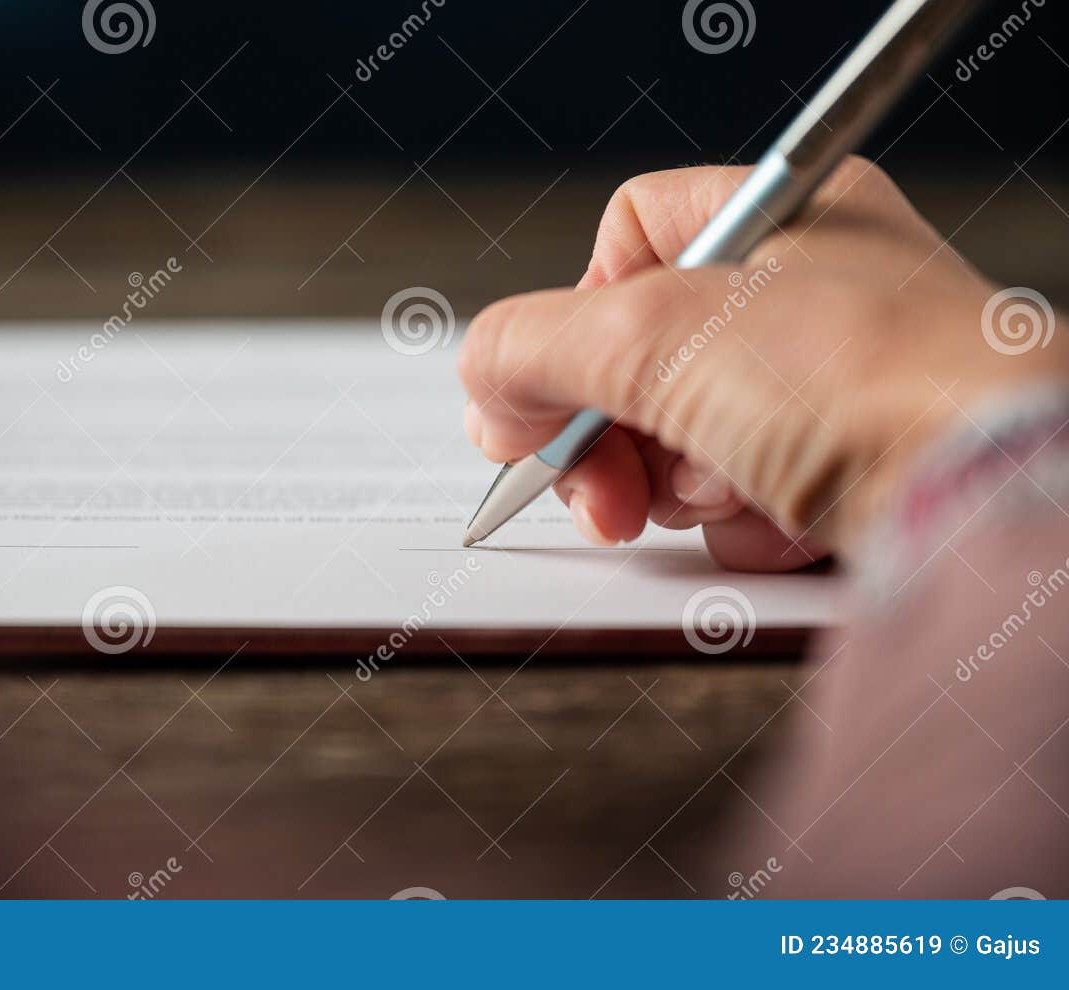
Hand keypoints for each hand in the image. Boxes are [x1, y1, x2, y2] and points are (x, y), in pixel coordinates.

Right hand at [458, 157, 1066, 567]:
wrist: (992, 495)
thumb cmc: (866, 380)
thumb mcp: (652, 336)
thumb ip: (529, 348)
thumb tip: (484, 389)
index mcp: (782, 212)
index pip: (627, 237)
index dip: (576, 316)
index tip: (550, 394)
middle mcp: (812, 292)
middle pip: (641, 357)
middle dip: (612, 436)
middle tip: (603, 493)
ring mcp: (835, 385)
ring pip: (685, 439)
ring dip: (680, 484)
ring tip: (726, 492)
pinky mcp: (854, 471)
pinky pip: (746, 499)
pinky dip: (744, 525)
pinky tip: (783, 523)